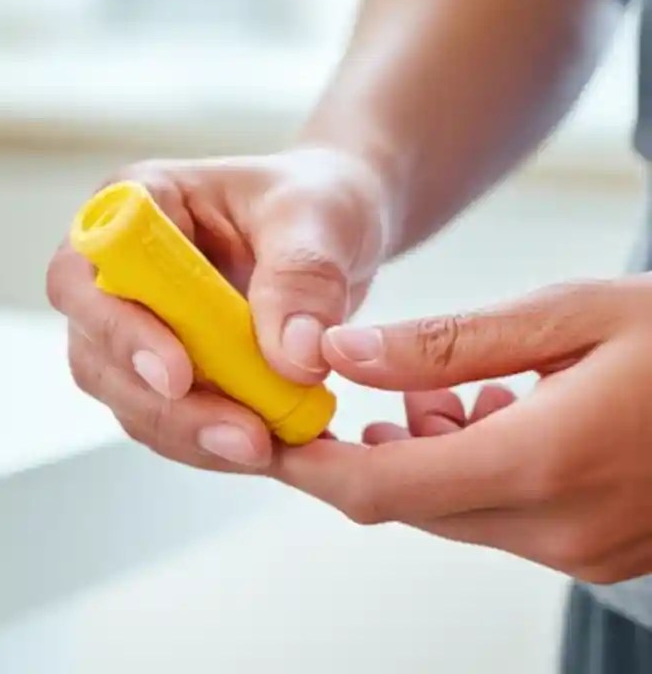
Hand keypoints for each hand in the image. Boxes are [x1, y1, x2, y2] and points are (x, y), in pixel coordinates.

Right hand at [47, 149, 388, 469]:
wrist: (337, 230)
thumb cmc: (311, 198)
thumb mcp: (318, 217)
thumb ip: (304, 276)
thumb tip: (294, 356)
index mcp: (129, 207)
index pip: (81, 277)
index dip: (117, 332)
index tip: (178, 376)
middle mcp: (112, 270)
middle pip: (96, 354)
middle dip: (165, 406)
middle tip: (244, 438)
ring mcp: (133, 325)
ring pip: (128, 399)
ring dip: (190, 434)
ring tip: (266, 448)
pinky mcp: (162, 371)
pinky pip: (168, 421)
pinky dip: (213, 444)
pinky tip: (270, 448)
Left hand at [275, 277, 651, 583]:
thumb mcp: (571, 314)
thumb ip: (446, 343)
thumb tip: (339, 354)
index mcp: (542, 464)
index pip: (379, 489)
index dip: (309, 465)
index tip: (265, 433)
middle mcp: (559, 529)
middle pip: (408, 501)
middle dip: (367, 444)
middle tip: (364, 377)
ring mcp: (585, 550)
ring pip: (452, 511)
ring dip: (425, 451)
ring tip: (451, 383)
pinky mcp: (602, 552)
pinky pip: (501, 520)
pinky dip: (475, 469)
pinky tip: (500, 409)